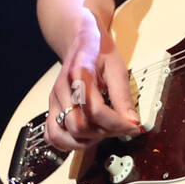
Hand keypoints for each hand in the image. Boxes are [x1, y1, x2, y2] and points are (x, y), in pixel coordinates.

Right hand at [44, 13, 142, 151]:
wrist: (79, 40)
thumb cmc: (99, 52)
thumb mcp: (117, 67)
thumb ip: (123, 96)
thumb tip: (133, 122)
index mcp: (80, 74)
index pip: (96, 110)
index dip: (117, 124)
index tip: (133, 127)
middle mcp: (62, 89)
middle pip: (78, 126)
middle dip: (104, 133)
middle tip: (119, 128)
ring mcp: (54, 100)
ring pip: (62, 135)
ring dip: (86, 141)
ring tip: (103, 132)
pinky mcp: (51, 108)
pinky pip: (52, 135)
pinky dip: (68, 143)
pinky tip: (86, 136)